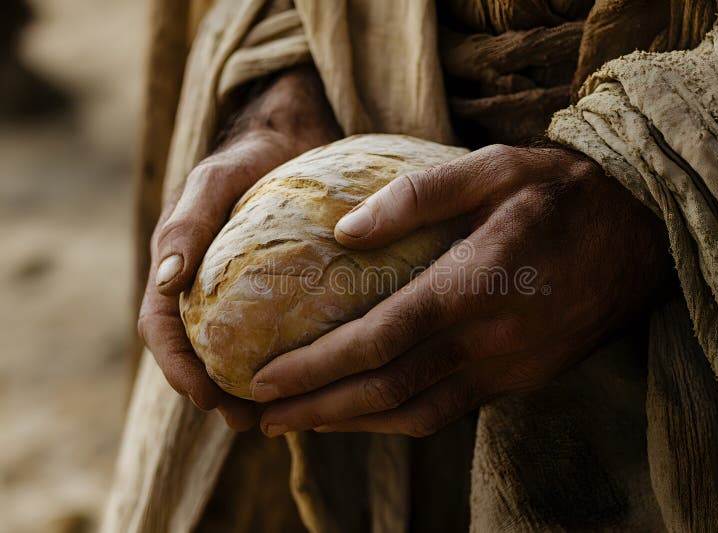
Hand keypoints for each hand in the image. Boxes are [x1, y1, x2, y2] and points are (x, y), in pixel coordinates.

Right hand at [138, 66, 341, 430]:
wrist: (291, 135)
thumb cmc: (248, 155)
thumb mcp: (214, 179)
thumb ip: (187, 223)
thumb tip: (166, 281)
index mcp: (177, 265)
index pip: (161, 327)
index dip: (177, 367)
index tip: (205, 396)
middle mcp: (203, 283)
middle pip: (195, 350)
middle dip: (211, 390)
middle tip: (244, 420)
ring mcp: (237, 288)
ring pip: (231, 348)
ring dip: (243, 385)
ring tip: (274, 413)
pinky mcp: (273, 287)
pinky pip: (268, 330)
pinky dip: (277, 358)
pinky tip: (308, 374)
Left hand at [251, 144, 672, 436]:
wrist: (648, 234)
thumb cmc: (566, 192)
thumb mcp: (493, 168)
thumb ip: (417, 196)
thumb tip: (344, 230)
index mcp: (475, 286)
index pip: (380, 341)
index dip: (318, 368)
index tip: (265, 380)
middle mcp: (490, 340)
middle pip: (389, 391)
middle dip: (320, 409)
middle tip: (264, 420)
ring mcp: (511, 367)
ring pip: (419, 413)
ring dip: (356, 422)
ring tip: (304, 423)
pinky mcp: (525, 377)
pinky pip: (452, 410)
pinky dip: (401, 416)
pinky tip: (371, 410)